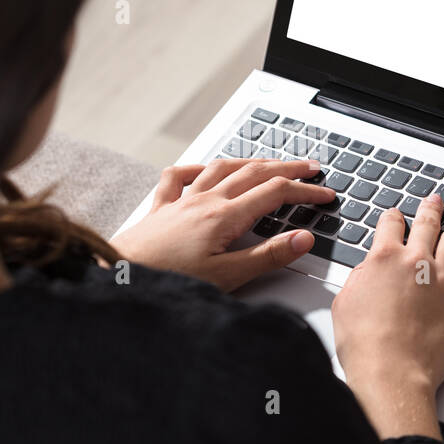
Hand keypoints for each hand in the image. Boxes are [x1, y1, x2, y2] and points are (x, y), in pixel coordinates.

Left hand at [111, 157, 334, 290]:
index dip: (304, 191)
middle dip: (285, 168)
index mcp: (224, 217)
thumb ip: (267, 256)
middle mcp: (204, 201)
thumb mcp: (228, 277)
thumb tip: (302, 239)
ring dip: (249, 161)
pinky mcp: (161, 208)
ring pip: (221, 167)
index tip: (324, 194)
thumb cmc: (168, 281)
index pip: (274, 194)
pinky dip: (195, 167)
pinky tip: (202, 168)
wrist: (119, 278)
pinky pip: (178, 177)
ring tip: (268, 161)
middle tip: (309, 168)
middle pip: (253, 173)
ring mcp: (181, 201)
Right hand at [331, 193, 443, 439]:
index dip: (393, 217)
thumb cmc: (365, 346)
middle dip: (431, 209)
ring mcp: (443, 280)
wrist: (391, 372)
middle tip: (435, 201)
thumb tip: (367, 272)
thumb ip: (358, 280)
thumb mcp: (344, 304)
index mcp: (383, 259)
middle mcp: (415, 262)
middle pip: (427, 224)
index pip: (390, 225)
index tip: (396, 216)